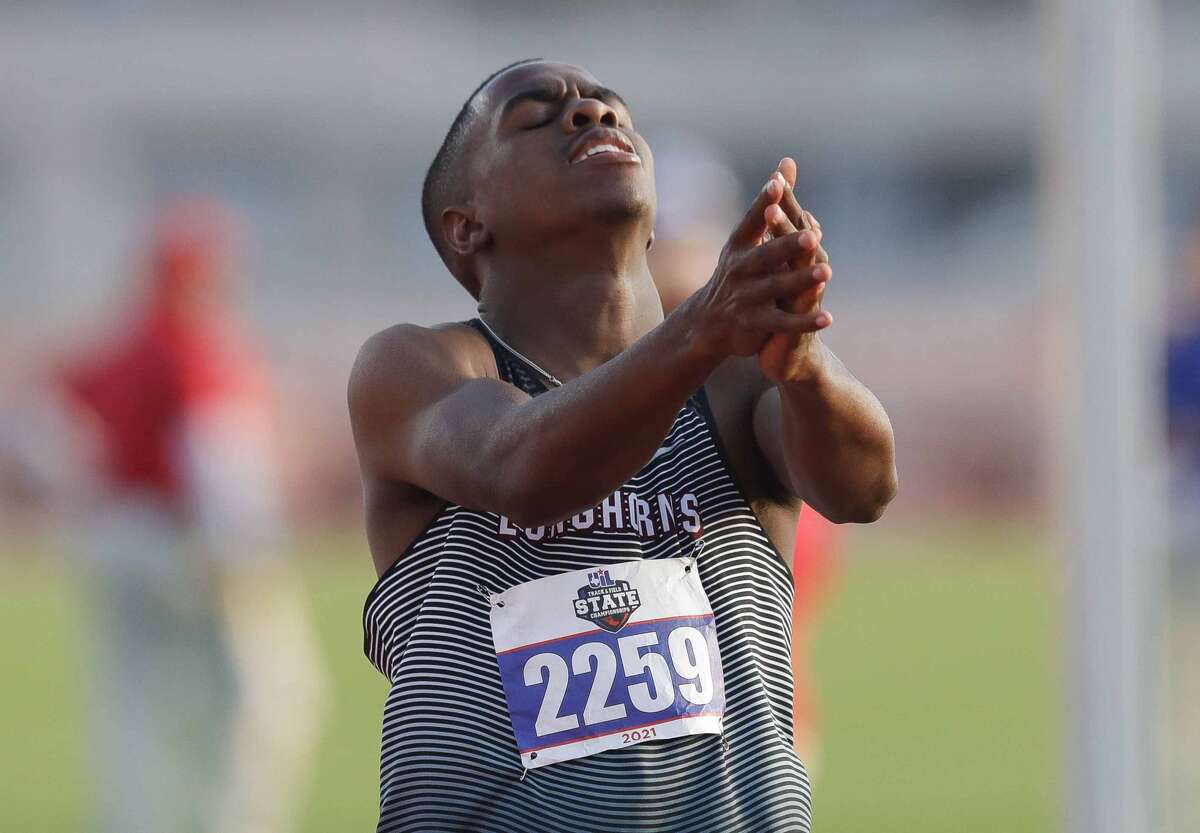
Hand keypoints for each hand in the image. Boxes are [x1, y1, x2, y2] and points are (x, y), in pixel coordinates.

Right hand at [682, 169, 830, 362]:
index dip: (764, 202)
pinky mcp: (754, 323)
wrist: (708, 322)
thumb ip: (771, 202)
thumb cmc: (737, 271)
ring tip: (828, 272)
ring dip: (801, 281)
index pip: (752, 220)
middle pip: (766, 255)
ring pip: (776, 287)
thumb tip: (788, 162)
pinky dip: (805, 321)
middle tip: (813, 236)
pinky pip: (783, 322)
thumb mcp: (748, 236)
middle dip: (787, 245)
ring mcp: (746, 297)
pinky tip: (829, 318)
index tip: (777, 184)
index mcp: (740, 245)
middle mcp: (740, 269)